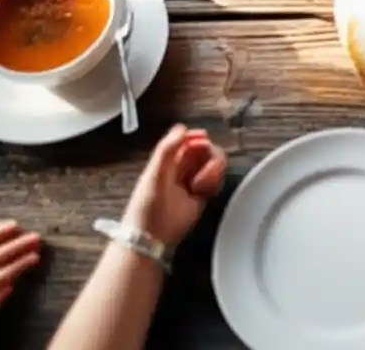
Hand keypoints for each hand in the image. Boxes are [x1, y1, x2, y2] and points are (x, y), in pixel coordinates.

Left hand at [121, 125, 227, 248]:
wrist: (152, 237)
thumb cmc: (148, 205)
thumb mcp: (154, 175)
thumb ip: (167, 150)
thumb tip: (183, 127)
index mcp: (167, 159)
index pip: (187, 139)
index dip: (197, 136)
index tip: (204, 139)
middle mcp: (181, 167)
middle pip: (205, 149)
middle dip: (210, 156)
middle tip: (206, 170)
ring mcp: (193, 180)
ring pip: (213, 164)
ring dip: (213, 171)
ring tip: (201, 186)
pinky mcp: (203, 194)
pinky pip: (216, 180)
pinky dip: (215, 183)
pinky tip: (204, 193)